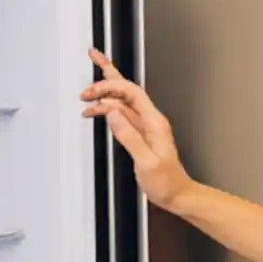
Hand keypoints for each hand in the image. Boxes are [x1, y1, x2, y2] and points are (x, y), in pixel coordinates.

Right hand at [81, 48, 195, 209]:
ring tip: (85, 97)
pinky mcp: (140, 135)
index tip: (92, 91)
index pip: (131, 93)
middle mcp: (150, 120)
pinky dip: (107, 110)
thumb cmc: (167, 182)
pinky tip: (97, 111)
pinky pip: (122, 116)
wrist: (177, 194)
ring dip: (103, 96)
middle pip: (127, 90)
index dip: (110, 86)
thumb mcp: (147, 161)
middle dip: (108, 76)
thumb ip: (129, 136)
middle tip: (90, 67)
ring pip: (122, 102)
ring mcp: (145, 127)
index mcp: (154, 122)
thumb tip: (112, 114)